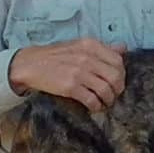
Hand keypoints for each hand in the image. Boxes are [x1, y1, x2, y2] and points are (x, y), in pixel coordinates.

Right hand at [8, 38, 125, 110]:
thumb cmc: (56, 56)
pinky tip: (94, 106)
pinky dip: (96, 106)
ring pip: (106, 90)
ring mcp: (78, 72)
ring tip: (104, 103)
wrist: (30, 64)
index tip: (116, 82)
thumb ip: (102, 48)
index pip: (118, 60)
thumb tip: (123, 48)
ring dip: (108, 100)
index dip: (121, 74)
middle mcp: (87, 57)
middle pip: (116, 77)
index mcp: (90, 45)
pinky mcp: (70, 86)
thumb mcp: (79, 46)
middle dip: (118, 89)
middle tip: (113, 95)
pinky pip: (92, 99)